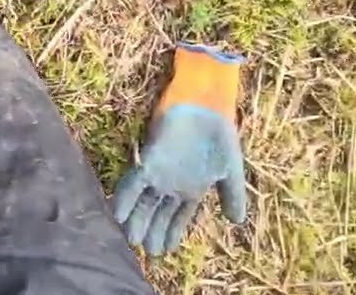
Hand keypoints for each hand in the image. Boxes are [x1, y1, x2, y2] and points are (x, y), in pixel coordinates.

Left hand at [112, 103, 246, 255]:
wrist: (206, 104)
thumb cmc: (219, 134)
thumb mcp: (231, 168)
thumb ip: (232, 195)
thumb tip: (237, 222)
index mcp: (190, 188)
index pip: (178, 217)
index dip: (172, 233)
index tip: (165, 251)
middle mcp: (171, 183)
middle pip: (158, 213)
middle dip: (152, 232)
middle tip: (147, 252)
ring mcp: (159, 173)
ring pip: (143, 202)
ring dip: (136, 221)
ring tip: (132, 241)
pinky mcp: (148, 159)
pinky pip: (133, 182)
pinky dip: (125, 198)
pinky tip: (118, 214)